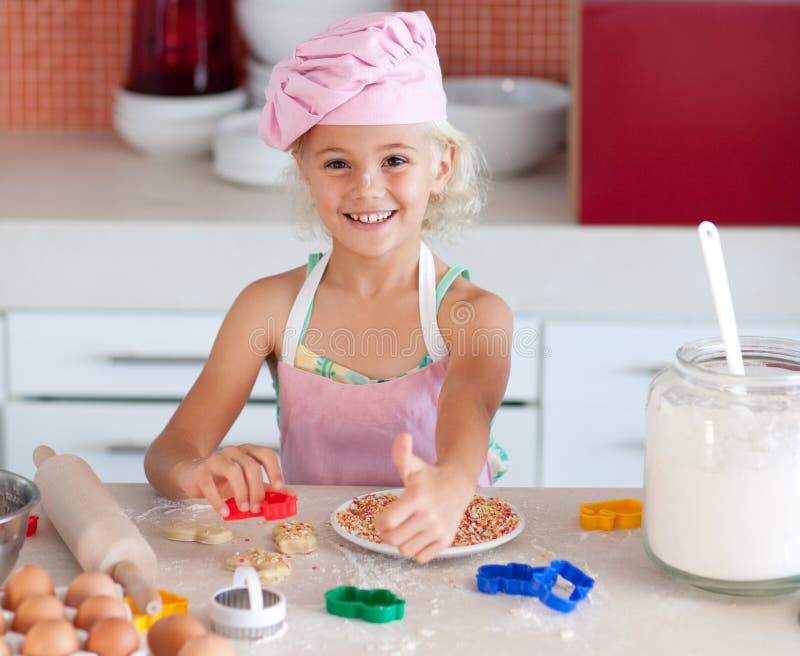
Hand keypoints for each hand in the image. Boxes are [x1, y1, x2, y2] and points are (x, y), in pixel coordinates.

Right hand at [175, 443, 284, 517]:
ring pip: (234, 472)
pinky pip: (211, 485)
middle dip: (257, 489)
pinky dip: (219, 501)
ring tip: (244, 509)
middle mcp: (234, 451)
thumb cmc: (223, 479)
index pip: (266, 454)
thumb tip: (290, 496)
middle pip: (251, 466)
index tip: (279, 488)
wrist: (191, 475)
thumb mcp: (246, 482)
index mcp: (248, 452)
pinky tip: (224, 513)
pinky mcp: (201, 471)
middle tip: (257, 508)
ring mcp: (216, 459)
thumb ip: (267, 488)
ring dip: (241, 493)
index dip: (275, 470)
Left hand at [373, 433, 473, 563]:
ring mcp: (439, 529)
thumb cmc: (429, 475)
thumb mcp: (413, 464)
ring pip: (406, 551)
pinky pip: (421, 558)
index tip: (381, 517)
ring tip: (404, 530)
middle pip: (393, 539)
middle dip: (386, 534)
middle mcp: (430, 515)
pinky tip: (417, 536)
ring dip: (400, 543)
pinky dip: (416, 550)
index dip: (379, 522)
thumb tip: (402, 436)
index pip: (387, 522)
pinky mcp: (446, 540)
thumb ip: (402, 454)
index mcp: (418, 497)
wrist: (458, 484)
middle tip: (390, 526)